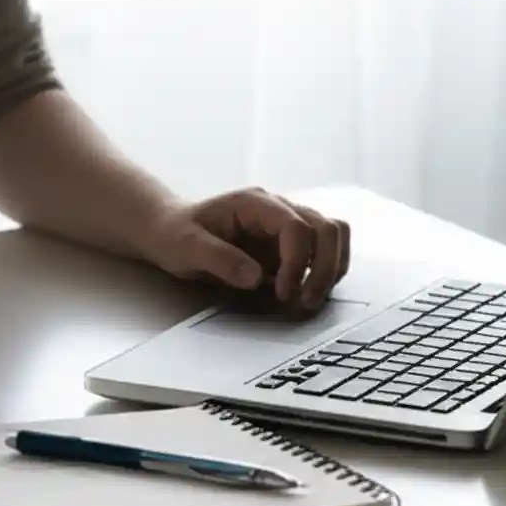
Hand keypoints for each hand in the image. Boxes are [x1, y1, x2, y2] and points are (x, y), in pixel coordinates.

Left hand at [141, 187, 350, 309]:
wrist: (172, 230)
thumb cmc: (176, 234)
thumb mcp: (187, 248)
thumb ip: (220, 260)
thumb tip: (256, 277)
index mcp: (255, 203)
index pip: (296, 226)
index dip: (297, 262)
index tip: (283, 293)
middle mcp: (279, 208)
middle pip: (327, 228)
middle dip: (325, 267)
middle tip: (307, 302)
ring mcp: (288, 224)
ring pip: (334, 235)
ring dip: (331, 268)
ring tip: (310, 298)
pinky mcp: (292, 243)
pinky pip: (325, 250)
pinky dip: (325, 271)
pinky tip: (306, 292)